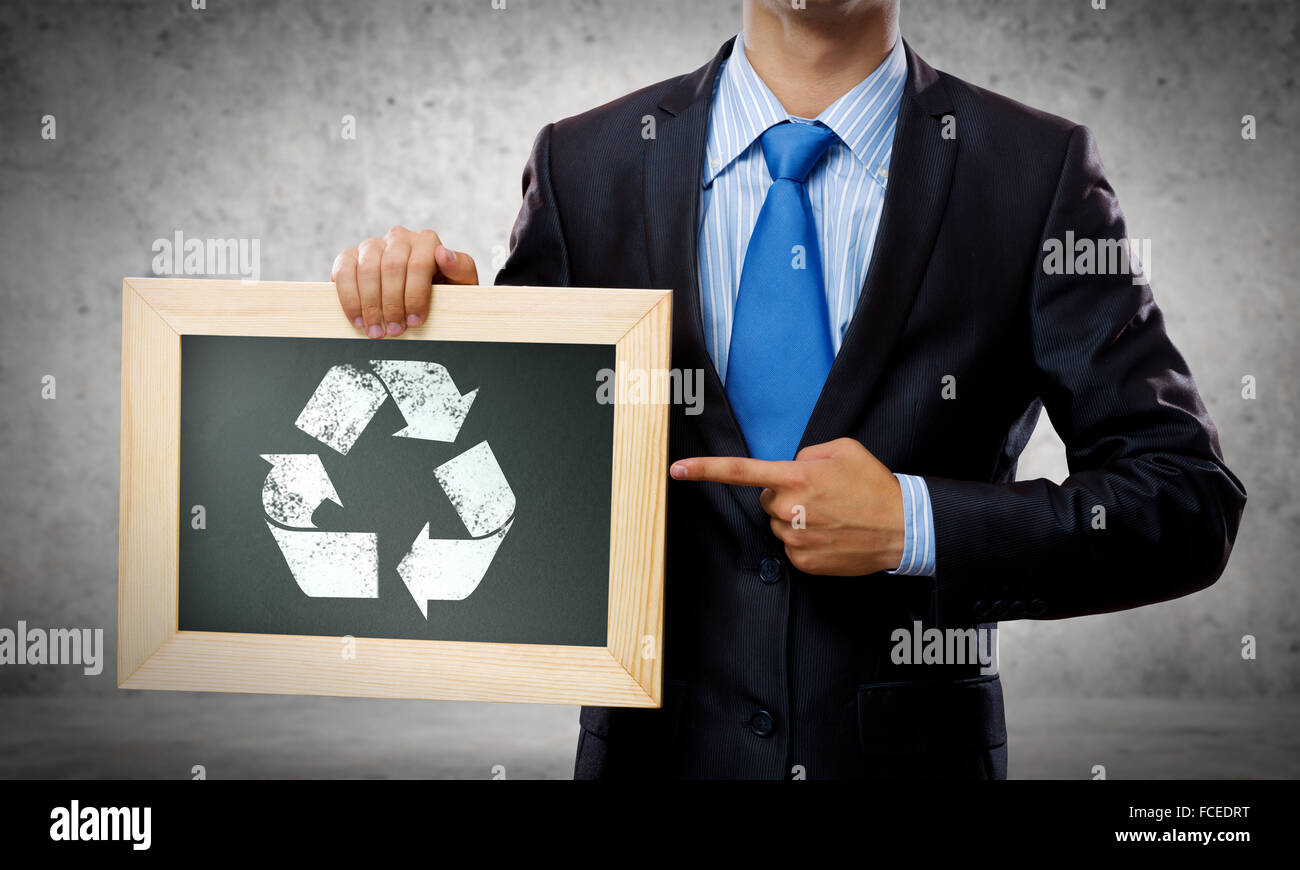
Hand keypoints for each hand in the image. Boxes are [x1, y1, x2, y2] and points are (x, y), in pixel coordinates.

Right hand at [331, 226, 478, 338]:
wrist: (420, 296)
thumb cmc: (444, 291)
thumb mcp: (462, 284)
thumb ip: (461, 269)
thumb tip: (444, 254)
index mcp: (427, 241)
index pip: (418, 265)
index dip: (415, 296)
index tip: (415, 322)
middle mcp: (398, 237)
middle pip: (391, 268)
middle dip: (392, 304)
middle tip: (395, 331)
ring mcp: (372, 245)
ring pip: (366, 270)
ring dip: (369, 305)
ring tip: (376, 331)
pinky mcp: (350, 256)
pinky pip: (343, 271)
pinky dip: (348, 298)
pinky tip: (357, 320)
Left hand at [669, 437, 905, 575]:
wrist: (903, 527)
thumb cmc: (874, 485)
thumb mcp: (843, 449)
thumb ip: (807, 454)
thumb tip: (789, 468)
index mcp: (796, 477)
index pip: (741, 472)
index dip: (705, 470)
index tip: (677, 469)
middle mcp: (790, 509)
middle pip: (767, 499)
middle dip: (786, 495)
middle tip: (822, 496)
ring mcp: (795, 539)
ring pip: (778, 524)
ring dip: (796, 518)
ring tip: (832, 516)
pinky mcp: (804, 562)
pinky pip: (791, 546)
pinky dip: (806, 540)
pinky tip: (832, 535)